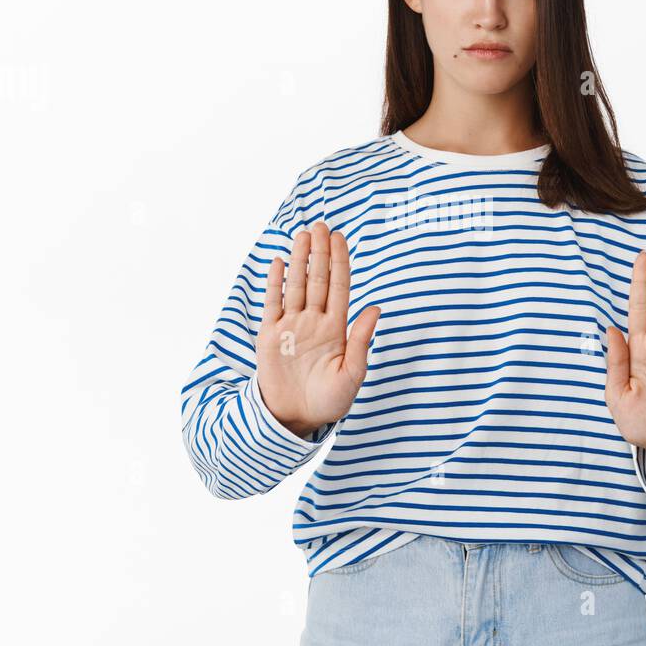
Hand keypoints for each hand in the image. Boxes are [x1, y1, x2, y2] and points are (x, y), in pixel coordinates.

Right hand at [254, 221, 379, 437]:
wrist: (295, 419)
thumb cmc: (329, 401)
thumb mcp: (352, 373)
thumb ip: (361, 340)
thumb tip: (376, 308)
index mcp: (336, 328)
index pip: (338, 287)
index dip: (339, 262)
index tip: (340, 238)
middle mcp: (314, 321)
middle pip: (316, 279)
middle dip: (319, 252)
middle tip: (320, 225)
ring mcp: (291, 326)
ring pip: (295, 285)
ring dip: (298, 260)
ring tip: (302, 235)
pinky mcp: (269, 334)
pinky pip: (272, 303)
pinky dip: (275, 283)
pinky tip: (279, 262)